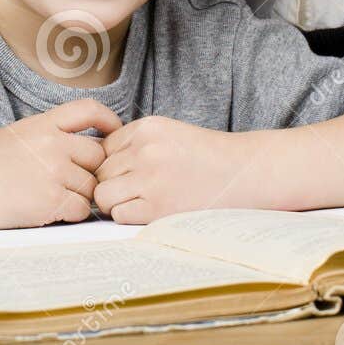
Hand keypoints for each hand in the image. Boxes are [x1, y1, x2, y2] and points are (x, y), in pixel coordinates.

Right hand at [0, 98, 115, 227]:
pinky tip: (51, 211)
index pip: (90, 109)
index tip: (115, 134)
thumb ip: (51, 134)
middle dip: (91, 171)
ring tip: (53, 198)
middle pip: (98, 156)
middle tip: (71, 183)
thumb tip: (86, 145)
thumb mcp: (19, 134)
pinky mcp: (50, 201)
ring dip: (80, 196)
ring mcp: (53, 172)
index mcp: (44, 123)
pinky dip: (71, 214)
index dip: (109, 121)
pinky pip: (81, 209)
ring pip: (92, 187)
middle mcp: (52, 144)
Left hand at [93, 116, 260, 223]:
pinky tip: (148, 212)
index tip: (129, 174)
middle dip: (111, 184)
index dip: (111, 165)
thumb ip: (137, 144)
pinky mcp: (157, 206)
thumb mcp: (170, 134)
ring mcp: (150, 178)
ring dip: (114, 202)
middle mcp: (145, 149)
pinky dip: (128, 216)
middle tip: (135, 192)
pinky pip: (118, 214)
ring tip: (138, 202)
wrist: (244, 173)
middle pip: (99, 172)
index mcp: (147, 127)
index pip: (103, 148)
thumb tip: (100, 166)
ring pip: (102, 195)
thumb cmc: (208, 157)